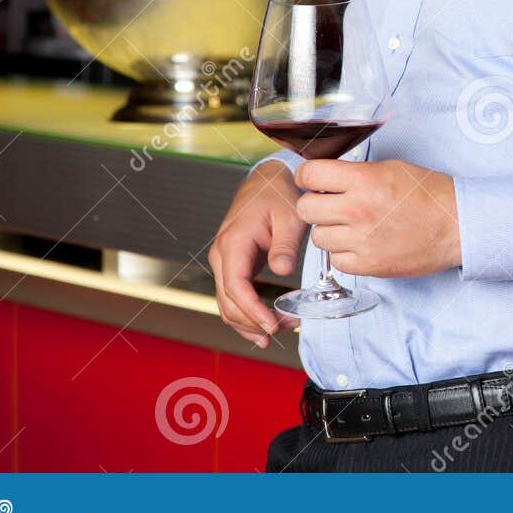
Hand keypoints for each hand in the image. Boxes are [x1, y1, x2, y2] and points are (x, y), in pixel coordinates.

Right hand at [208, 160, 305, 347]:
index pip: (235, 286)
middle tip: (285, 329)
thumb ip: (285, 245)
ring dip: (249, 323)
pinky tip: (264, 328)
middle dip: (254, 322)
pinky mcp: (232, 266)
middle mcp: (222, 255)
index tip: (273, 325)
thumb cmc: (278, 195)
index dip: (252, 311)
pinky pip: (233, 297)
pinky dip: (246, 315)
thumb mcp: (290, 216)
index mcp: (233, 242)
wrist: (266, 180)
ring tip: (278, 333)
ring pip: (227, 304)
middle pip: (228, 302)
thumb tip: (282, 271)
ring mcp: (224, 261)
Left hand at [293, 158, 460, 277]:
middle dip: (315, 204)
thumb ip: (356, 173)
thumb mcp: (391, 168)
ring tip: (350, 226)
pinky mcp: (369, 265)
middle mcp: (357, 210)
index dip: (308, 177)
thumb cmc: (428, 193)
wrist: (456, 224)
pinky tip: (361, 243)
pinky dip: (344, 253)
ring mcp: (362, 241)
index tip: (314, 181)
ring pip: (317, 237)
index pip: (309, 175)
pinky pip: (335, 260)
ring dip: (329, 230)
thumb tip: (327, 177)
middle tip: (330, 204)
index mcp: (364, 180)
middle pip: (305, 209)